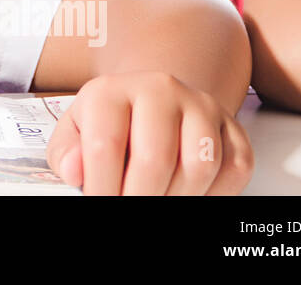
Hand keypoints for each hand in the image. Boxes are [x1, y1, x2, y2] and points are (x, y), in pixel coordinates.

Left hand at [46, 71, 252, 194]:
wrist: (153, 101)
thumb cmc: (110, 125)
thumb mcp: (75, 133)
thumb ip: (66, 154)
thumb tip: (74, 171)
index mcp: (111, 90)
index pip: (104, 145)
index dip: (101, 188)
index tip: (99, 203)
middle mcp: (159, 89)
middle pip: (155, 159)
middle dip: (140, 199)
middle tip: (130, 211)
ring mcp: (201, 106)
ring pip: (199, 166)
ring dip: (177, 198)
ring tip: (158, 201)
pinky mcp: (232, 127)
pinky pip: (233, 170)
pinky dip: (212, 195)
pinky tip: (186, 193)